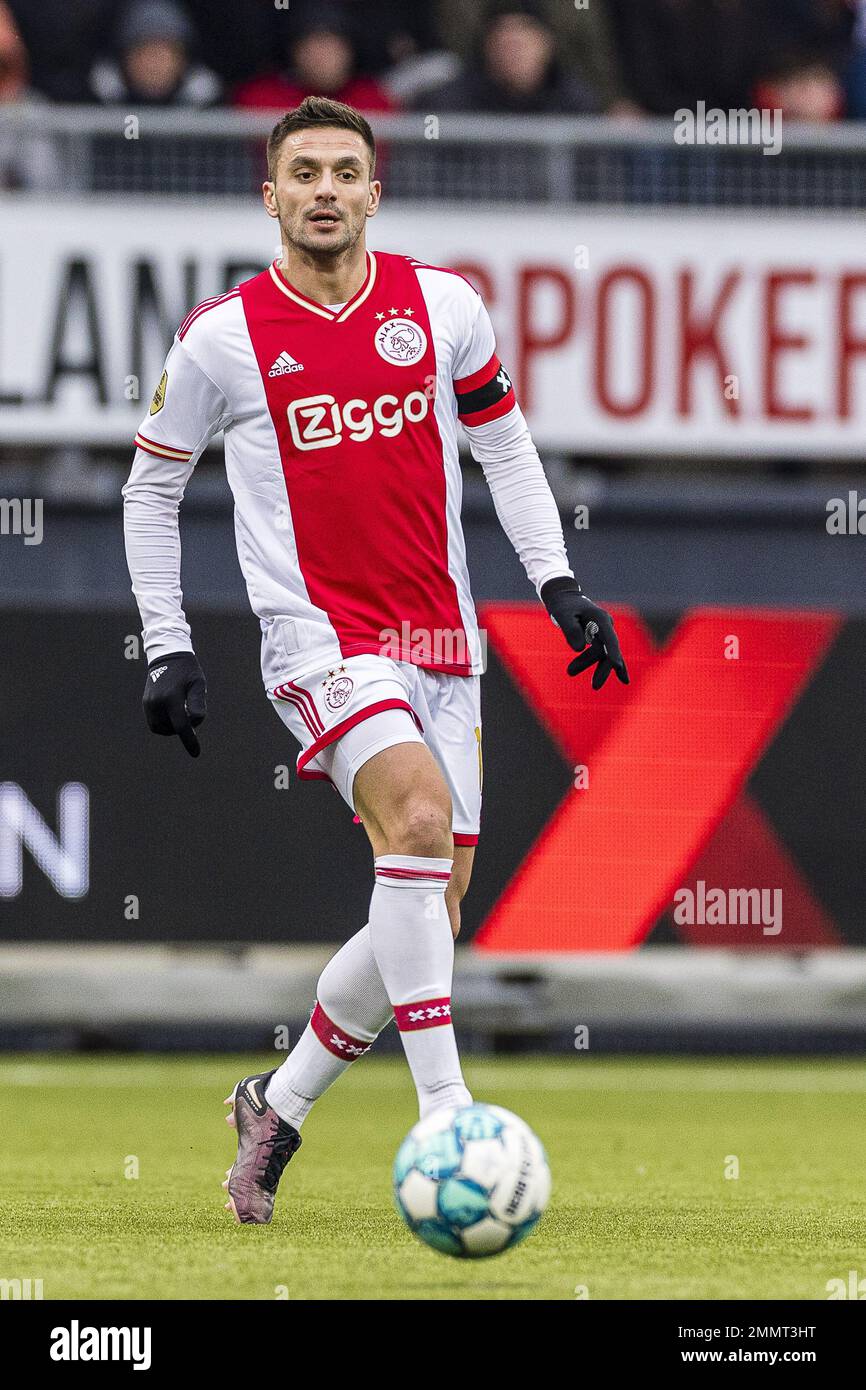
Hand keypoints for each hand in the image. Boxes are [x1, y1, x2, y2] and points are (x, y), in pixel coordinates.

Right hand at [142, 651, 206, 756]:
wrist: (167, 656)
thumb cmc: (187, 671)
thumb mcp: (198, 684)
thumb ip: (198, 705)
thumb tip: (193, 725)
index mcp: (172, 698)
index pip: (181, 726)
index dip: (190, 741)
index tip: (196, 753)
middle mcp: (157, 702)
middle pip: (173, 729)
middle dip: (183, 728)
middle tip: (190, 711)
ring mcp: (149, 704)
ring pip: (162, 729)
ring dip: (173, 727)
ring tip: (181, 710)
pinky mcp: (146, 704)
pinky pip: (155, 724)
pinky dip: (165, 724)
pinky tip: (172, 712)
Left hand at [540, 576, 628, 690]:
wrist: (564, 599)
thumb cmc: (563, 606)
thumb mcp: (562, 615)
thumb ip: (570, 630)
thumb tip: (579, 649)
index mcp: (600, 618)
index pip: (609, 638)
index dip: (612, 652)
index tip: (615, 665)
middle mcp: (606, 625)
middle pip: (608, 650)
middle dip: (603, 668)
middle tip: (594, 686)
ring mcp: (604, 632)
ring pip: (602, 654)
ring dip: (588, 664)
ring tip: (569, 671)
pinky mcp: (599, 638)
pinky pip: (604, 654)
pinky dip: (606, 666)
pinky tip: (623, 680)